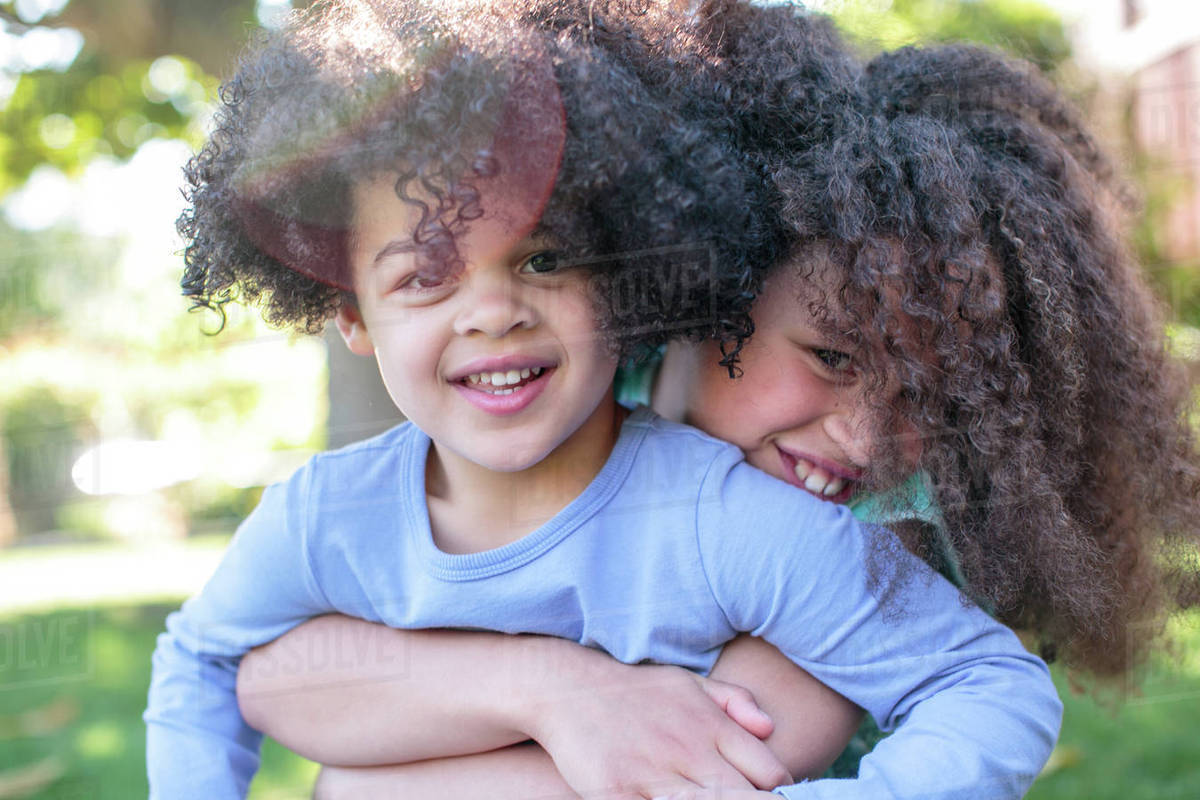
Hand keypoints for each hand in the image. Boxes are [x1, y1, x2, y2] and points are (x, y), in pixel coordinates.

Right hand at [527, 660, 791, 797]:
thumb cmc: (636, 692)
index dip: (779, 795)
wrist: (568, 688)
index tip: (775, 799)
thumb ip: (735, 702)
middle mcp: (688, 750)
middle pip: (744, 799)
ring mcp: (653, 774)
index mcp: (710, 726)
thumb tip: (770, 729)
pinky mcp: (617, 792)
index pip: (770, 774)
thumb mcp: (690, 683)